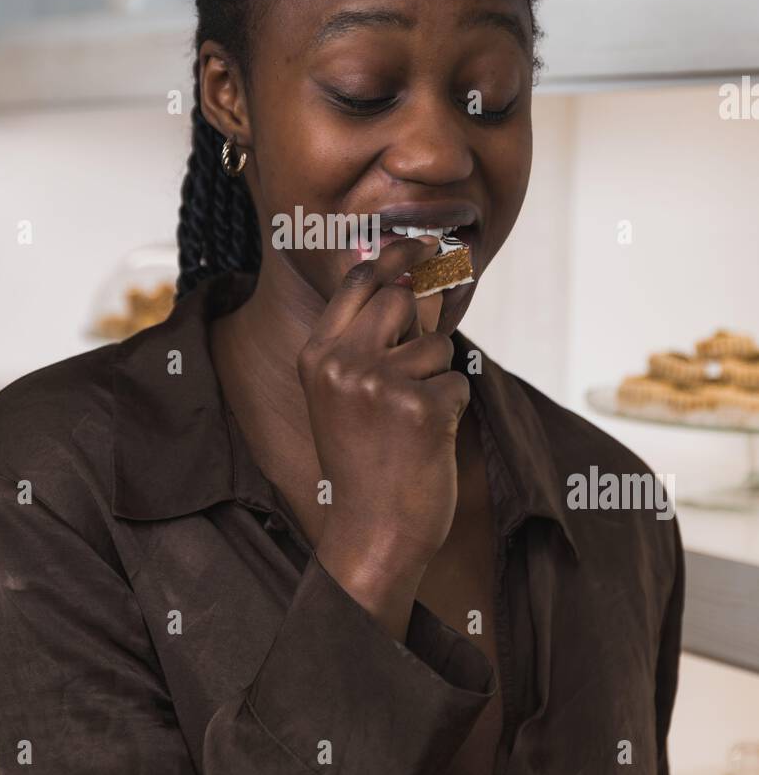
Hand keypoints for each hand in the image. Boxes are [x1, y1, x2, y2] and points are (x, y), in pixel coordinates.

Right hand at [297, 234, 470, 599]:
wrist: (373, 532)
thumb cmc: (365, 462)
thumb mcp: (341, 395)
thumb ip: (363, 340)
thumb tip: (410, 278)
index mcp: (316, 357)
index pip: (358, 282)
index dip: (395, 256)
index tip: (424, 242)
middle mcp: (342, 364)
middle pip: (402, 300)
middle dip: (425, 313)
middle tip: (436, 320)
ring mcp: (381, 386)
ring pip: (436, 345)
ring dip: (437, 378)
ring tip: (412, 421)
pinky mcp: (422, 409)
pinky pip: (457, 383)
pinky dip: (452, 409)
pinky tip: (428, 440)